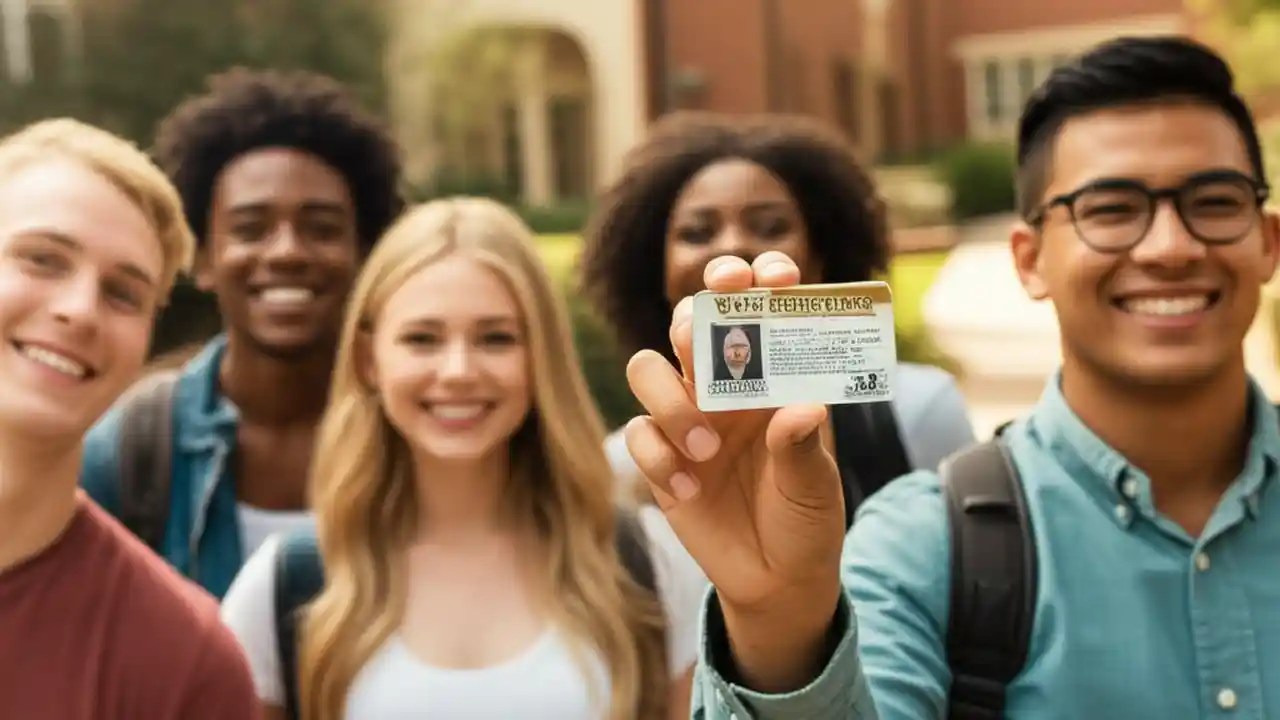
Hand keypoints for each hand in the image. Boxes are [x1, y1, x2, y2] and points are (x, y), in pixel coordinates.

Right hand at [624, 252, 845, 690]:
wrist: (777, 580)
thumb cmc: (806, 519)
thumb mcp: (816, 486)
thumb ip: (803, 447)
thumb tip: (799, 408)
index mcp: (771, 377)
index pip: (759, 311)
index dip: (760, 281)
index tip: (773, 276)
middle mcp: (724, 386)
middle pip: (690, 322)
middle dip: (695, 317)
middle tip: (705, 337)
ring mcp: (686, 418)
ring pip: (648, 368)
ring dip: (671, 399)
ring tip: (707, 447)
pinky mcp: (659, 458)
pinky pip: (637, 435)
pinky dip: (659, 458)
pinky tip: (690, 490)